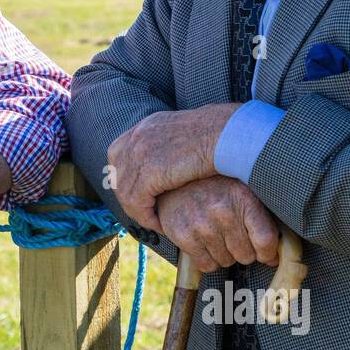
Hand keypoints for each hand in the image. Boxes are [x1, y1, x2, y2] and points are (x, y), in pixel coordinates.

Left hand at [108, 103, 239, 232]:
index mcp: (147, 125)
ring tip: (155, 222)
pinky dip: (147, 217)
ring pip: (126, 191)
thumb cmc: (223, 136)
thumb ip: (170, 147)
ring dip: (139, 211)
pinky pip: (137, 202)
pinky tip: (161, 224)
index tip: (140, 194)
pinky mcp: (151, 171)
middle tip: (146, 213)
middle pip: (118, 173)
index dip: (125, 176)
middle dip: (129, 196)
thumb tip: (168, 161)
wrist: (231, 133)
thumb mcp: (186, 135)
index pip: (118, 153)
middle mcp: (139, 136)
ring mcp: (142, 151)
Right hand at [155, 176, 279, 272]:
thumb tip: (276, 258)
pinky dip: (207, 259)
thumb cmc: (215, 188)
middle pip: (246, 256)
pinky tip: (203, 240)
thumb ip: (262, 219)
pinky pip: (207, 265)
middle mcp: (223, 211)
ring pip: (226, 262)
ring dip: (223, 254)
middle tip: (231, 234)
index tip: (264, 252)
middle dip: (242, 250)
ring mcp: (201, 224)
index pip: (266, 240)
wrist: (174, 180)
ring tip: (215, 233)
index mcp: (244, 198)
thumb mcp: (241, 191)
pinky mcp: (183, 235)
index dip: (268, 253)